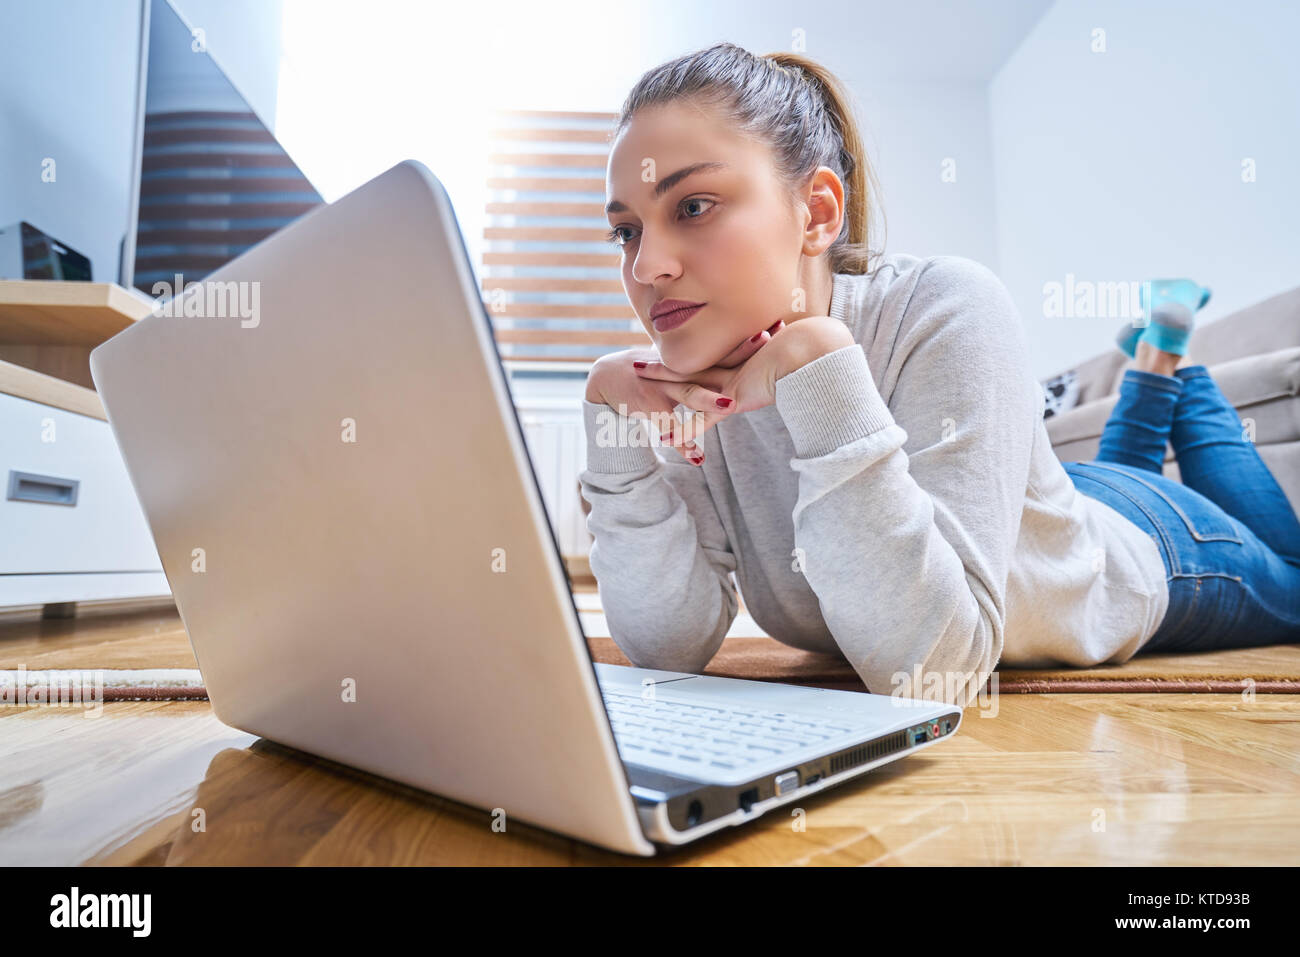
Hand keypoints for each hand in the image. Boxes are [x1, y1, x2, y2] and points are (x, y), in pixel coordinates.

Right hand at [584, 320, 784, 463]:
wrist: (608, 378)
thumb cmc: (651, 374)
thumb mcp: (681, 368)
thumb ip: (707, 370)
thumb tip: (740, 369)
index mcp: (692, 364)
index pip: (725, 349)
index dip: (748, 340)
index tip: (775, 326)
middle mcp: (681, 372)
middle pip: (715, 362)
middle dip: (740, 353)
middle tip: (764, 340)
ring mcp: (665, 388)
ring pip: (689, 394)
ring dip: (708, 399)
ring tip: (730, 406)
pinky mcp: (651, 407)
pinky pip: (670, 427)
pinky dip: (684, 442)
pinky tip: (697, 457)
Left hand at [633, 315, 853, 462]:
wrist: (810, 353)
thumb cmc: (808, 353)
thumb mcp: (793, 359)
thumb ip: (785, 362)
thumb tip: (796, 354)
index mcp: (739, 362)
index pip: (707, 362)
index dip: (687, 361)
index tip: (668, 357)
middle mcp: (729, 371)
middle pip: (688, 369)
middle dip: (661, 367)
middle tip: (637, 364)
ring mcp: (728, 384)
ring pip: (686, 387)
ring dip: (661, 387)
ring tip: (636, 381)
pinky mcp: (733, 399)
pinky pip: (702, 420)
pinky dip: (685, 431)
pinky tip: (666, 441)